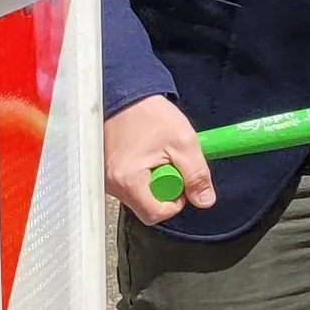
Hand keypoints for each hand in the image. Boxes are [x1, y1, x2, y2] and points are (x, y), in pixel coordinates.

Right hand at [106, 95, 211, 225]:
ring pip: (138, 196)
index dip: (176, 201)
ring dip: (153, 181)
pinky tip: (145, 154)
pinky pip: (129, 185)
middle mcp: (111, 185)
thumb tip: (205, 201)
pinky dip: (142, 174)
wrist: (126, 94)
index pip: (156, 214)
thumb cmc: (150, 114)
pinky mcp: (105, 172)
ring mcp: (105, 179)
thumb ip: (196, 175)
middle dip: (165, 189)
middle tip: (170, 162)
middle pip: (146, 206)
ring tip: (156, 154)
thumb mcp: (184, 142)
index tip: (182, 179)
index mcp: (127, 180)